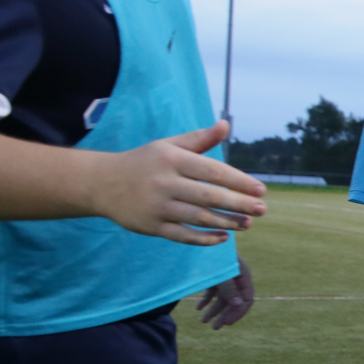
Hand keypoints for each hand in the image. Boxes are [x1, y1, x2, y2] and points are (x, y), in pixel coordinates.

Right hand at [92, 121, 266, 244]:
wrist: (101, 182)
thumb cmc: (145, 162)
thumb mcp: (169, 146)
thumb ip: (199, 139)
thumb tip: (226, 125)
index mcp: (172, 160)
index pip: (213, 171)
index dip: (239, 181)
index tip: (261, 190)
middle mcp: (164, 183)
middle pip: (209, 196)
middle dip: (239, 204)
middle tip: (262, 209)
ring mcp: (157, 206)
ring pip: (198, 218)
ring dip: (226, 222)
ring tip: (248, 224)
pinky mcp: (151, 226)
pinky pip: (182, 236)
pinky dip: (204, 238)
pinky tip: (224, 236)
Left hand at [194, 259, 254, 328]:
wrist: (197, 236)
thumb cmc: (209, 255)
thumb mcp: (219, 272)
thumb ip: (230, 289)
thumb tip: (240, 305)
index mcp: (242, 274)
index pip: (247, 299)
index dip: (238, 312)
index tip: (226, 323)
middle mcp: (236, 276)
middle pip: (235, 300)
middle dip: (225, 314)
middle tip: (214, 327)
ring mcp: (225, 275)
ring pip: (223, 297)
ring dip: (214, 310)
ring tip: (203, 321)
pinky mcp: (214, 273)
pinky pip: (213, 291)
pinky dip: (206, 300)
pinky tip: (198, 308)